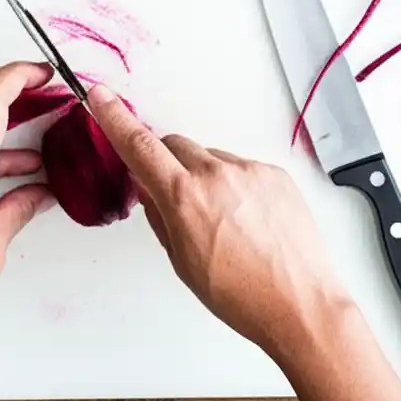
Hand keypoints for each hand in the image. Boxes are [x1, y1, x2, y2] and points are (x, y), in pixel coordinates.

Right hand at [85, 83, 346, 352]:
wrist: (299, 304)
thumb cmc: (239, 295)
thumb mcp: (181, 261)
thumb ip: (159, 216)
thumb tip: (149, 189)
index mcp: (183, 197)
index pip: (138, 145)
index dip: (114, 118)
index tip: (101, 96)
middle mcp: (216, 174)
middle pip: (174, 145)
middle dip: (165, 162)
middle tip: (173, 196)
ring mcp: (249, 171)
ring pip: (210, 158)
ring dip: (204, 177)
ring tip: (223, 222)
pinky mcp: (275, 174)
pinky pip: (242, 168)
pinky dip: (235, 186)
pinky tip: (248, 221)